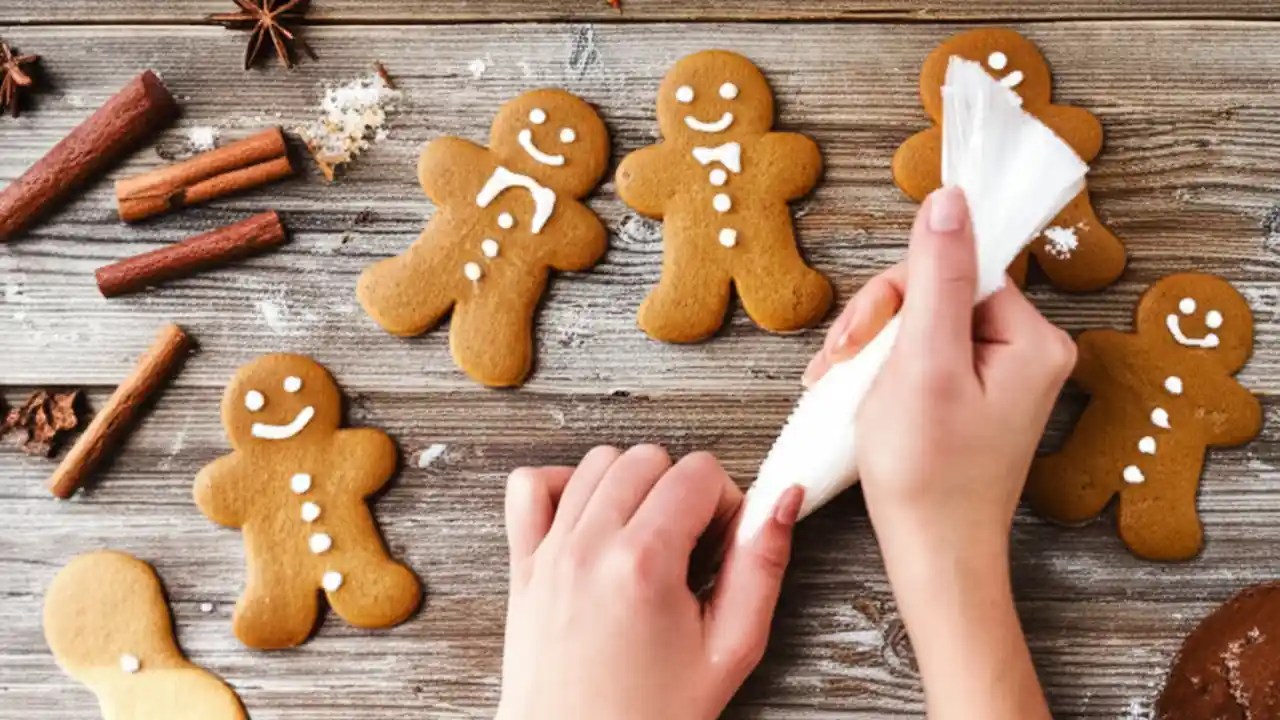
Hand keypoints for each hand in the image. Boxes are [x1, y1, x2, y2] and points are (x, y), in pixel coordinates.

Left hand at [497, 445, 803, 719]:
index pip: (698, 472)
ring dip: (631, 485)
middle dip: (681, 491)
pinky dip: (565, 486)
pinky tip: (592, 520)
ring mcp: (550, 550)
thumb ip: (761, 567)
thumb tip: (782, 501)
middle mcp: (590, 546)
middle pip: (649, 457)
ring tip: (647, 536)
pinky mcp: (523, 562)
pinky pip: (531, 484)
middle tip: (690, 547)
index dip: (725, 504)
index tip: (721, 545)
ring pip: (598, 461)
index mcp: (644, 563)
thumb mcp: (729, 650)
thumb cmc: (648, 716)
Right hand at [805, 187, 1070, 718]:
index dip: (897, 292)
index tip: (862, 335)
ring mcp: (999, 375)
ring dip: (871, 347)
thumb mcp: (924, 366)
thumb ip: (937, 278)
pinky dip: (882, 370)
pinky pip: (922, 354)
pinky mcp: (973, 397)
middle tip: (842, 364)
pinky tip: (857, 394)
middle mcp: (1025, 351)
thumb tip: (950, 198)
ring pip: (920, 322)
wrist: (933, 557)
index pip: (955, 266)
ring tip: (840, 384)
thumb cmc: (928, 477)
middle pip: (935, 291)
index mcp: (1030, 338)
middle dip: (879, 324)